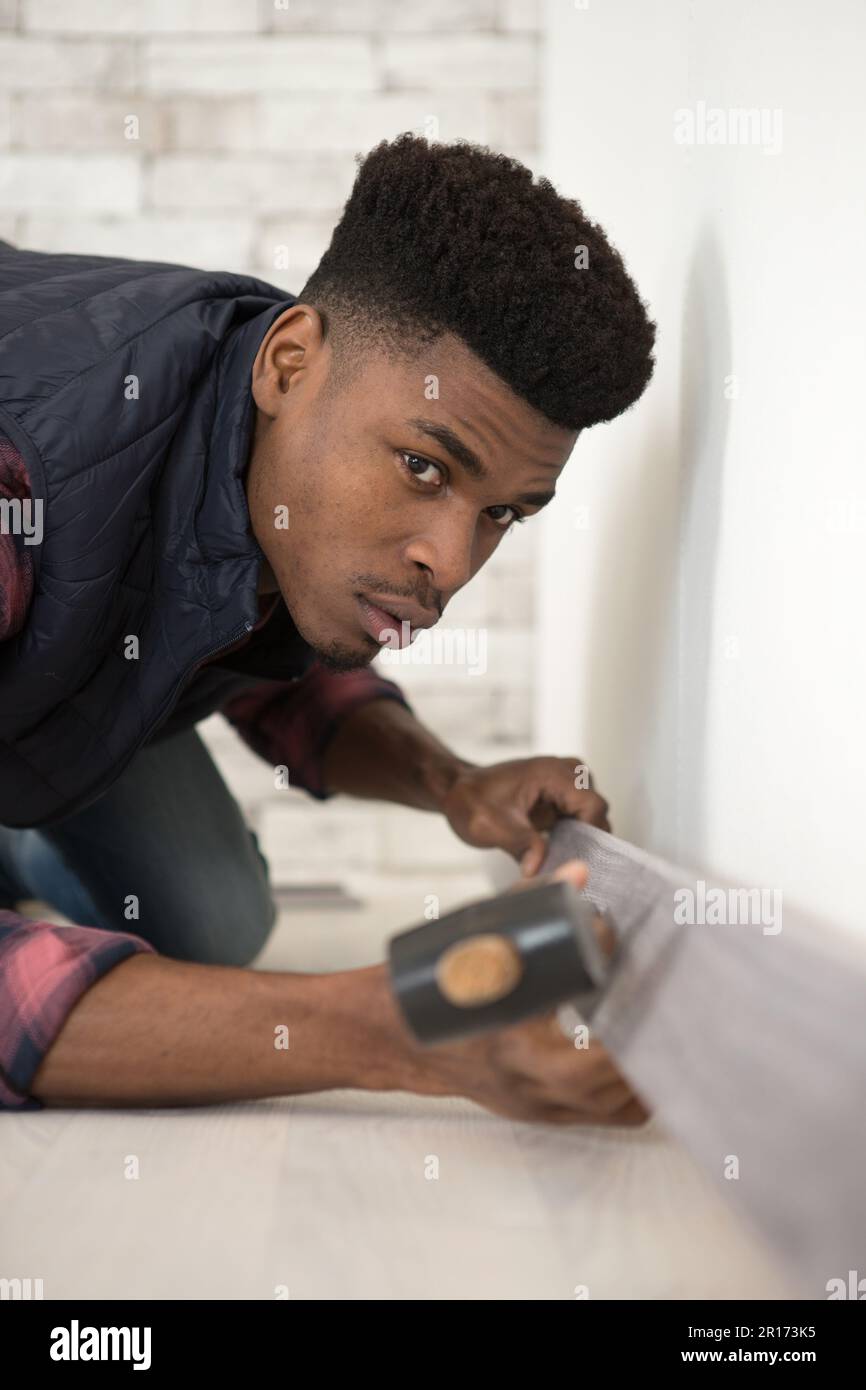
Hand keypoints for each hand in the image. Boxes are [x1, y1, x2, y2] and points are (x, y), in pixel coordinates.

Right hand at [420, 858, 647, 1125]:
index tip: (656, 1007)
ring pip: (613, 1113)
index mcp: (517, 1052)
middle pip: (616, 1098)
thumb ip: (529, 904)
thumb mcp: (479, 942)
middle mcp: (531, 1092)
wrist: (397, 1036)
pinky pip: (598, 1115)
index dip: (633, 1042)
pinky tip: (633, 1058)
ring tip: (663, 1037)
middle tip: (676, 1021)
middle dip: (652, 1062)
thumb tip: (577, 876)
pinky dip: (622, 1092)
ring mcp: (536, 1108)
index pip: (594, 1065)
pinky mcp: (537, 1112)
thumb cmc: (436, 991)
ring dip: (642, 1081)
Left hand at [442, 755, 610, 876]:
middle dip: (587, 840)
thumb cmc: (471, 801)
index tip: (577, 860)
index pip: (593, 806)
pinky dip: (573, 836)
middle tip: (568, 865)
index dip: (590, 836)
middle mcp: (565, 772)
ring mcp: (565, 783)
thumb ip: (520, 845)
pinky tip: (558, 853)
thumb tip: (539, 871)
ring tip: (562, 859)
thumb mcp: (490, 826)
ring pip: (591, 817)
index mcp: (552, 774)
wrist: (459, 791)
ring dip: (580, 839)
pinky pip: (580, 818)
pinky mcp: (561, 796)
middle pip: (597, 812)